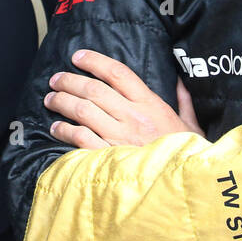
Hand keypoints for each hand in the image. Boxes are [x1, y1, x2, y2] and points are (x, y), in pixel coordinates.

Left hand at [45, 49, 204, 148]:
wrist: (186, 183)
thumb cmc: (186, 154)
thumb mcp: (191, 124)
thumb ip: (184, 101)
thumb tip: (181, 82)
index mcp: (151, 104)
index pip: (117, 73)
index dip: (94, 61)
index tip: (78, 56)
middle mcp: (133, 116)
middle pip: (93, 89)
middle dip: (69, 81)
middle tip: (56, 80)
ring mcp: (120, 137)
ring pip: (83, 110)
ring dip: (62, 102)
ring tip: (51, 99)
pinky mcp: (109, 157)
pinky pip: (80, 138)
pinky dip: (65, 131)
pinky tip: (56, 127)